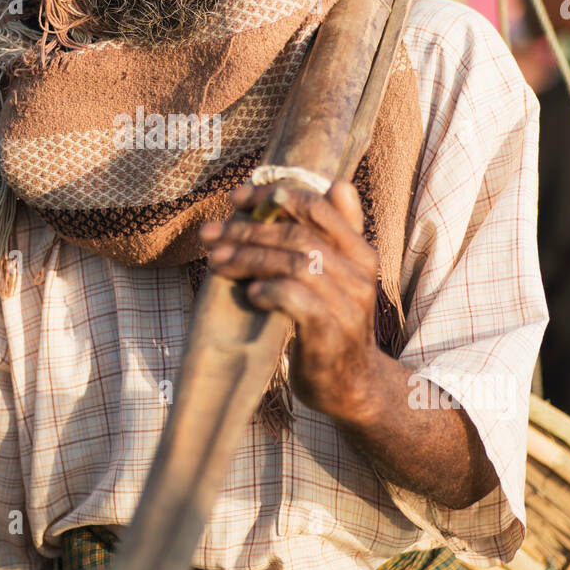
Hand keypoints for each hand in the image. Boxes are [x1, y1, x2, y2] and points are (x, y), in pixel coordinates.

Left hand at [198, 180, 380, 420]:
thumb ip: (337, 234)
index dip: (273, 197)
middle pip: (296, 235)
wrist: (351, 385)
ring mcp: (348, 303)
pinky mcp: (330, 331)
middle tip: (209, 234)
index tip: (235, 198)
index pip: (317, 206)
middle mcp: (359, 273)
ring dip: (247, 259)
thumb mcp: (342, 276)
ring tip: (216, 263)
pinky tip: (249, 295)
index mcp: (360, 252)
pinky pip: (295, 298)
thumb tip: (337, 184)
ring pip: (292, 264)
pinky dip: (268, 291)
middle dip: (246, 230)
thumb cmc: (334, 323)